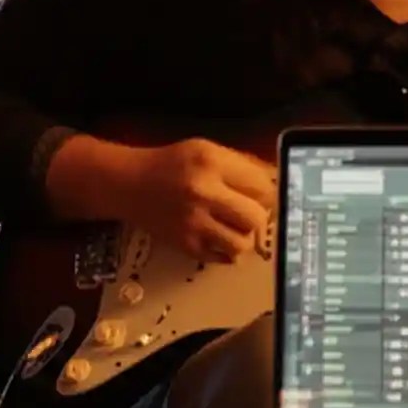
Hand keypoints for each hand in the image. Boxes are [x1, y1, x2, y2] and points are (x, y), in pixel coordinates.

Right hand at [112, 138, 276, 262]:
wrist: (129, 184)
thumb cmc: (172, 164)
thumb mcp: (207, 150)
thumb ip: (242, 164)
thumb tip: (277, 179)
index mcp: (212, 163)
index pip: (262, 185)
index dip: (269, 193)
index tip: (265, 196)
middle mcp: (203, 192)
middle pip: (256, 216)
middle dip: (260, 216)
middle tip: (252, 212)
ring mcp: (193, 222)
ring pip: (242, 243)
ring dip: (244, 237)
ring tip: (234, 227)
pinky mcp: (185, 244)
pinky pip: (222, 257)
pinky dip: (226, 251)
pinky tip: (219, 237)